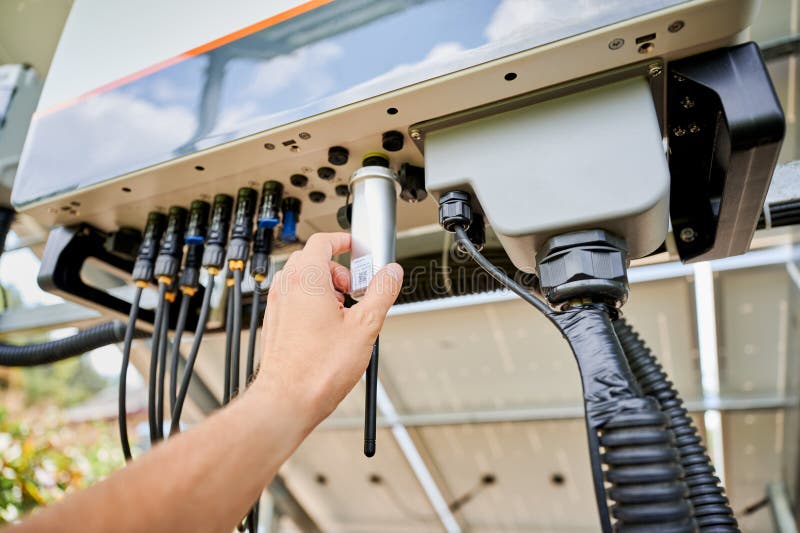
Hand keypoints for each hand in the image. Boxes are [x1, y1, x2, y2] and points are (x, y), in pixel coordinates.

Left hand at [253, 232, 402, 432]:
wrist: (286, 400)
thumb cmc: (317, 369)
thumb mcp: (364, 326)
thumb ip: (381, 292)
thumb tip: (392, 273)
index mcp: (307, 279)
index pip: (322, 241)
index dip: (343, 240)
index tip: (357, 248)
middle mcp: (287, 288)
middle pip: (312, 259)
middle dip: (339, 268)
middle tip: (357, 288)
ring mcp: (278, 305)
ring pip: (303, 280)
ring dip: (327, 286)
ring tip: (346, 311)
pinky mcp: (276, 323)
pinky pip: (295, 299)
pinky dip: (313, 302)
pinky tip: (330, 328)